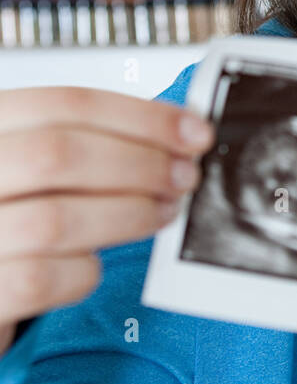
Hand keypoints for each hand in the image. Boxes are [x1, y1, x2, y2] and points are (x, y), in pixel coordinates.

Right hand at [0, 86, 214, 347]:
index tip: (192, 132)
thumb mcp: (31, 164)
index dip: (140, 117)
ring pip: (55, 218)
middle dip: (141, 163)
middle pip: (59, 154)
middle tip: (184, 176)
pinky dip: (83, 272)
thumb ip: (86, 143)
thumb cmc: (7, 215)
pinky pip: (41, 279)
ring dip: (128, 214)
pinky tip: (93, 265)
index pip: (63, 105)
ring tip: (162, 213)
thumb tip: (172, 131)